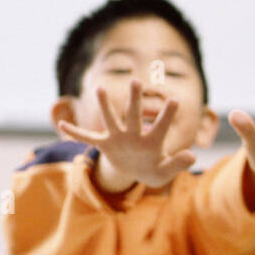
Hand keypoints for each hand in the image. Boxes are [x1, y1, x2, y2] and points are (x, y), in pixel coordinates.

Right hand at [58, 80, 196, 191]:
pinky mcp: (105, 144)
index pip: (160, 126)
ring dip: (105, 105)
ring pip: (110, 119)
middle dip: (134, 99)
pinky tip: (61, 125)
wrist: (135, 172)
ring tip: (99, 89)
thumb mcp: (165, 173)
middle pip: (133, 114)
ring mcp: (118, 138)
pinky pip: (87, 138)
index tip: (175, 100)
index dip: (167, 114)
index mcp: (152, 142)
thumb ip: (177, 164)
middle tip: (136, 81)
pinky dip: (75, 133)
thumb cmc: (153, 170)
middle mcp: (134, 135)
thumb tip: (192, 156)